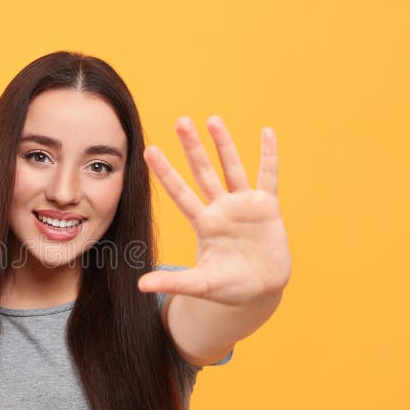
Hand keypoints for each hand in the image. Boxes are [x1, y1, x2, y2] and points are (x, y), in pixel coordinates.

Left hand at [138, 115, 290, 305]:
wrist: (260, 290)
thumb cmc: (228, 287)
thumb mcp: (201, 284)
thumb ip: (174, 283)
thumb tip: (140, 287)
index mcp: (203, 224)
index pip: (179, 193)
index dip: (166, 173)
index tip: (150, 150)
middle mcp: (220, 209)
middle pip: (203, 172)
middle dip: (192, 148)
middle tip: (180, 121)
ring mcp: (243, 205)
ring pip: (232, 168)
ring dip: (224, 144)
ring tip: (212, 120)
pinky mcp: (267, 207)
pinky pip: (268, 176)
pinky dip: (269, 155)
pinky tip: (267, 132)